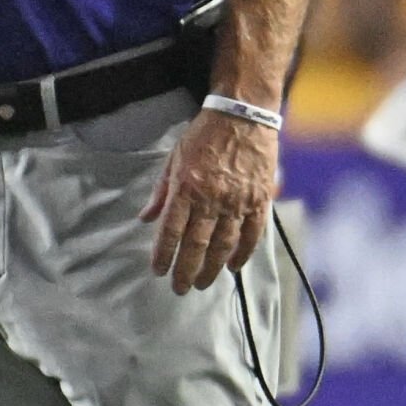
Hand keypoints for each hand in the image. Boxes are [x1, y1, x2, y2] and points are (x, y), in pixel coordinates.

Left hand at [141, 109, 276, 294]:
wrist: (242, 117)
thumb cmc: (203, 136)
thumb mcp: (174, 158)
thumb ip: (161, 192)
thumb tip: (146, 218)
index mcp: (186, 186)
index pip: (171, 229)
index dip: (164, 253)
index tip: (158, 270)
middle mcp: (211, 198)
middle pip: (197, 244)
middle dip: (186, 270)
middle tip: (179, 288)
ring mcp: (237, 202)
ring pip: (223, 245)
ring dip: (212, 268)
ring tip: (202, 284)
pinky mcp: (259, 201)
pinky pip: (252, 235)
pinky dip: (242, 254)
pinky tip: (232, 267)